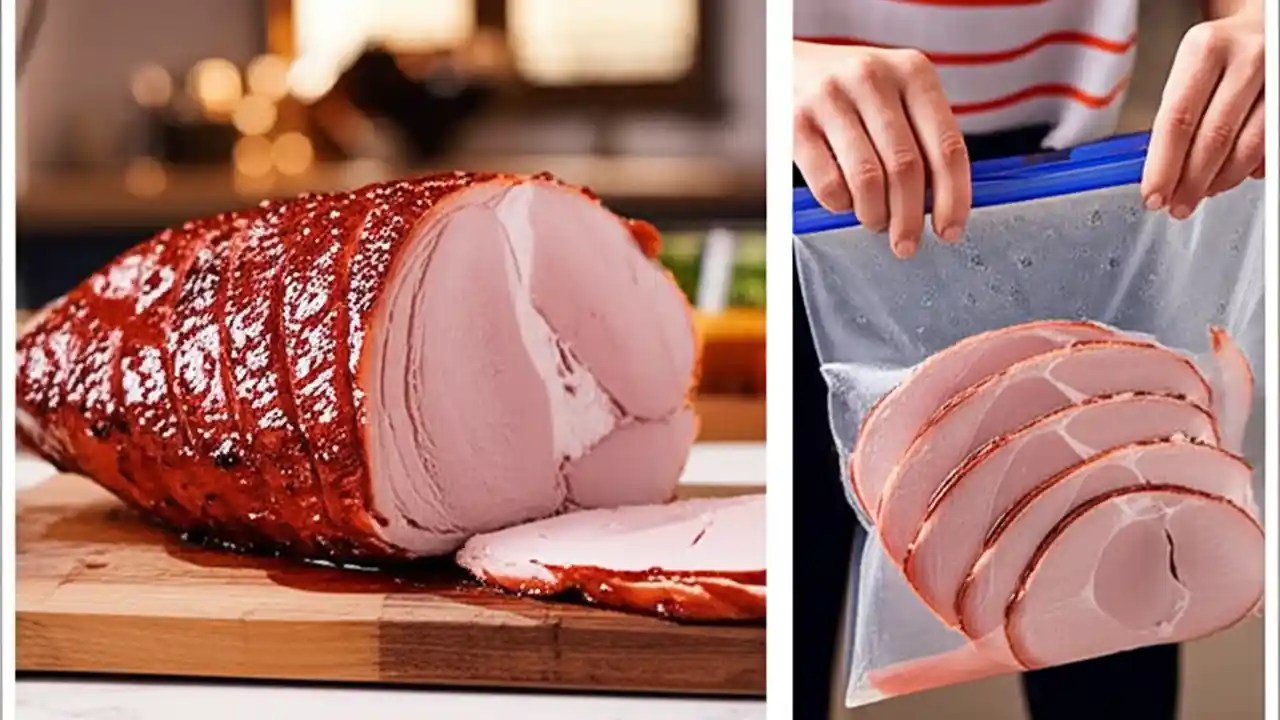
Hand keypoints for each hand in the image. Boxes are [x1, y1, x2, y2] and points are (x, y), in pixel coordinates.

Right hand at [794, 42, 970, 258]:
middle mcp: (872, 78)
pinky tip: (844, 202)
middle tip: (906, 244)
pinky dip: (841, 205)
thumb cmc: (856, 92)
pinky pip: (828, 184)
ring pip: (867, 179)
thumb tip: (942, 204)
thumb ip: (921, 135)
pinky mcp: (795, 122)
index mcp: (913, 71)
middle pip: (906, 167)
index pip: (947, 146)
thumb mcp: (897, 95)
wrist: (792, 65)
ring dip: (875, 215)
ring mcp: (830, 98)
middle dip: (909, 218)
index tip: (949, 231)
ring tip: (876, 223)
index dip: (954, 197)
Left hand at [1142, 9, 1263, 218]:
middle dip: (1191, 182)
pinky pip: (1270, 147)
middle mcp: (1247, 58)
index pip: (1178, 119)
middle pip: (1214, 138)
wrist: (1263, 29)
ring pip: (1248, 148)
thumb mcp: (1190, 69)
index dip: (1164, 166)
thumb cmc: (1220, 55)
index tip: (1154, 194)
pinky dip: (1249, 169)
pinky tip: (1233, 175)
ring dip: (1221, 181)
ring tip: (1203, 193)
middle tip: (1177, 205)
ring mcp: (1276, 77)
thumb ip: (1176, 114)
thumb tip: (1160, 171)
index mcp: (1206, 49)